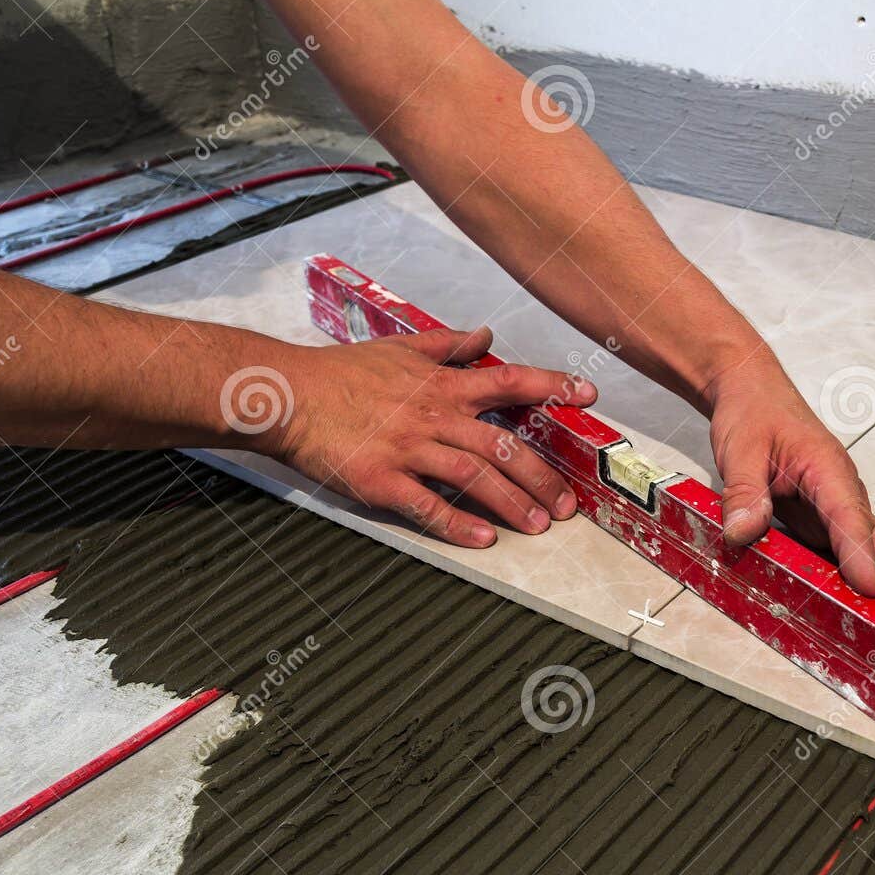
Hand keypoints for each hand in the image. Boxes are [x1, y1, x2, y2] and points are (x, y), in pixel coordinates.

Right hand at [266, 326, 595, 545]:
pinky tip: (483, 539)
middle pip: (502, 445)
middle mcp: (433, 416)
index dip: (551, 386)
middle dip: (541, 476)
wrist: (287, 395)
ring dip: (512, 503)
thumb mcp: (399, 348)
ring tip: (537, 525)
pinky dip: (458, 524)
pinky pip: (427, 506)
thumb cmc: (341, 374)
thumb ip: (447, 345)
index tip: (588, 394)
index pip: (508, 381)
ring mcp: (408, 449)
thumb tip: (485, 334)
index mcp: (441, 386)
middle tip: (566, 503)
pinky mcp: (381, 480)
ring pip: (474, 477)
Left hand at [708, 370, 874, 603]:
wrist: (754, 393)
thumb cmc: (752, 415)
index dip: (861, 555)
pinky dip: (860, 580)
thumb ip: (743, 492)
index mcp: (827, 469)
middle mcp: (845, 491)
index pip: (851, 516)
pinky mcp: (830, 518)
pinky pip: (854, 551)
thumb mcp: (739, 450)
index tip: (870, 588)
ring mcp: (841, 506)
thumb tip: (742, 532)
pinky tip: (853, 608)